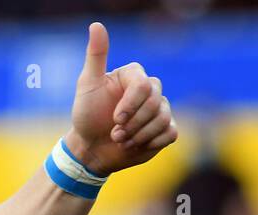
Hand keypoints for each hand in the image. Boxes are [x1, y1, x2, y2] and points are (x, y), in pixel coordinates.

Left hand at [66, 21, 177, 175]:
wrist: (91, 147)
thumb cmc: (87, 115)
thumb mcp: (87, 85)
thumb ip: (96, 56)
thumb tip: (96, 25)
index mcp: (134, 75)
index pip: (143, 86)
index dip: (130, 105)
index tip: (115, 119)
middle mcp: (149, 89)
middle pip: (154, 102)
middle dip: (133, 123)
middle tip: (115, 134)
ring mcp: (159, 108)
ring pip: (163, 119)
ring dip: (139, 135)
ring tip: (122, 141)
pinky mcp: (164, 129)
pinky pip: (171, 133)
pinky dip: (152, 142)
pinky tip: (136, 145)